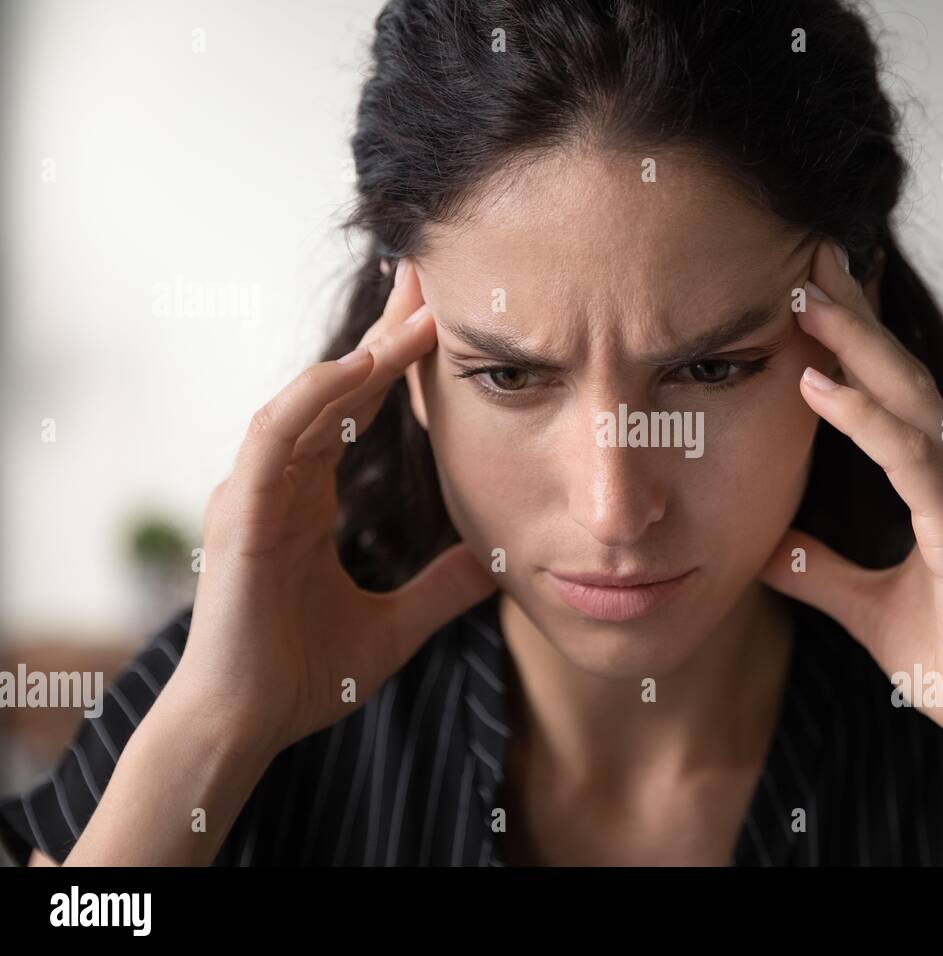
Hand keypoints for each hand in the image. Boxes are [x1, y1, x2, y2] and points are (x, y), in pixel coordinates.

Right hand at [177, 258, 496, 757]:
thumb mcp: (395, 624)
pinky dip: (314, 399)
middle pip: (333, 388)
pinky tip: (359, 367)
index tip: (442, 320)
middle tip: (430, 277)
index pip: (356, 410)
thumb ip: (440, 589)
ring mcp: (253, 493)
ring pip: (306, 399)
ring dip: (359, 354)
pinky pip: (275, 437)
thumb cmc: (300, 676)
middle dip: (382, 333)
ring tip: (415, 312)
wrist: (245, 727)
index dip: (397, 364)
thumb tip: (493, 565)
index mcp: (306, 499)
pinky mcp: (239, 514)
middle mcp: (277, 484)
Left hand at [761, 239, 942, 773]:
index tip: (807, 298)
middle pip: (903, 378)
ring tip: (801, 298)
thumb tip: (765, 548)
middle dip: (855, 317)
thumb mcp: (863, 605)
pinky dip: (865, 421)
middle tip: (807, 261)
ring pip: (909, 403)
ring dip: (854, 346)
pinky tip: (817, 388)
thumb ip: (819, 569)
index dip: (854, 344)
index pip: (895, 397)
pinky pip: (913, 460)